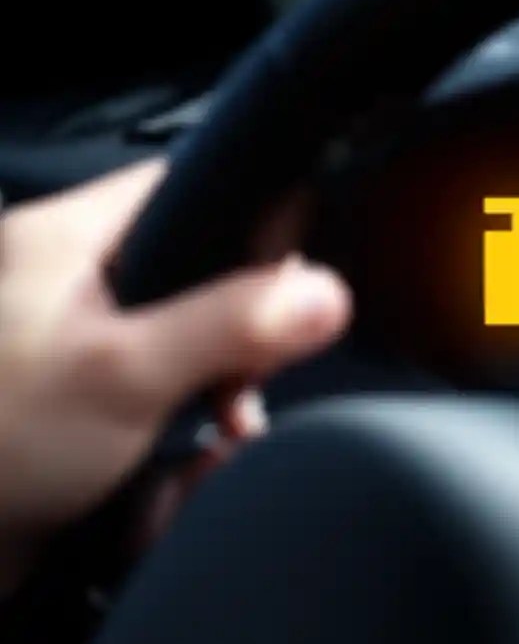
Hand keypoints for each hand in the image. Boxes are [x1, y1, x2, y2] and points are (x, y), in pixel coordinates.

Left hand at [0, 161, 350, 594]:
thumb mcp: (129, 375)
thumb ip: (233, 325)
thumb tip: (326, 293)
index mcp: (67, 238)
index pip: (189, 187)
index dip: (252, 226)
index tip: (288, 284)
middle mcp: (72, 280)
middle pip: (203, 271)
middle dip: (241, 332)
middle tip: (245, 376)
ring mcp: (80, 341)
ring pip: (192, 338)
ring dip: (221, 386)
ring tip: (223, 425)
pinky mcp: (88, 399)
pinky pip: (170, 389)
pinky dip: (190, 421)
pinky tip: (193, 456)